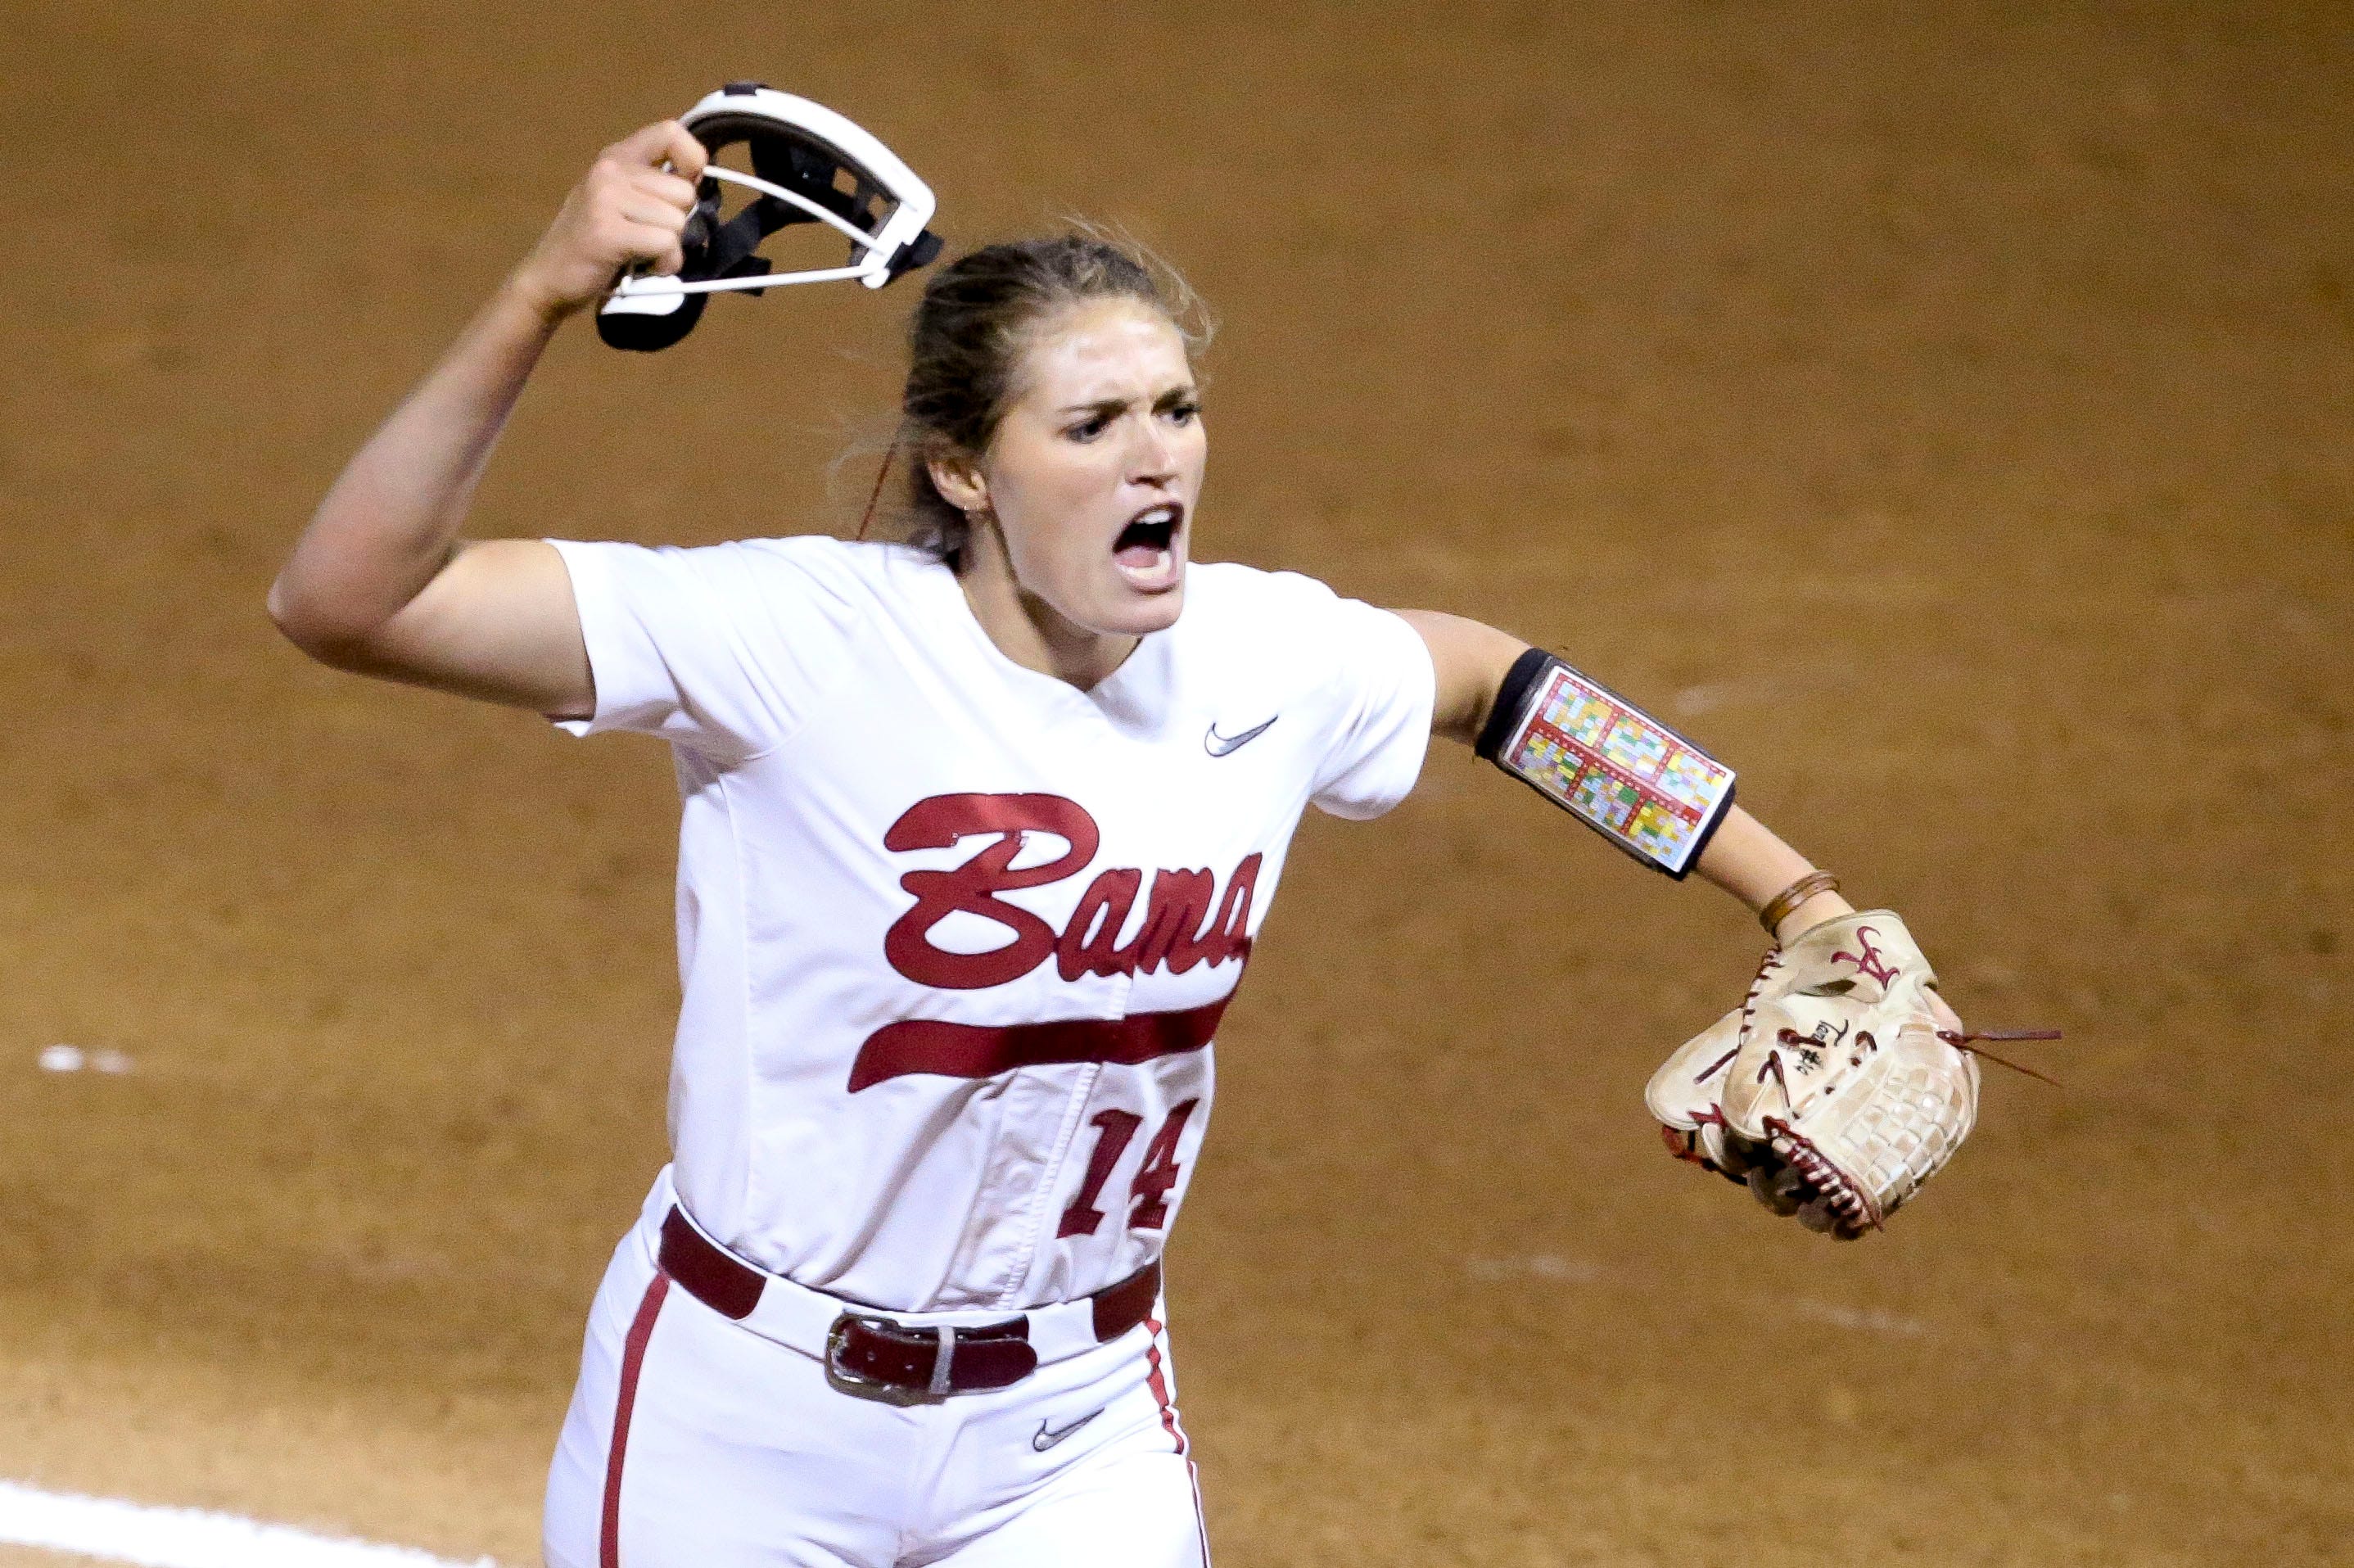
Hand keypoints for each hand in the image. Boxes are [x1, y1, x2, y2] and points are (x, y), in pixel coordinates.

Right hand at [509, 120, 707, 321]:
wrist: (547, 279)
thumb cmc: (594, 245)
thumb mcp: (621, 202)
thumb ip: (654, 186)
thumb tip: (700, 182)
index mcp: (616, 157)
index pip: (671, 132)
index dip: (693, 160)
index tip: (685, 186)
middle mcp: (610, 169)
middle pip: (685, 191)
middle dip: (677, 223)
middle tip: (648, 237)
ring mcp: (605, 197)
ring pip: (678, 221)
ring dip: (670, 249)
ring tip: (641, 254)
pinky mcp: (607, 231)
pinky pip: (665, 243)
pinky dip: (663, 263)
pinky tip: (641, 267)